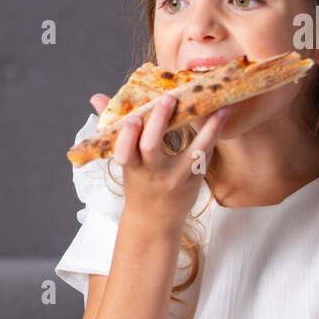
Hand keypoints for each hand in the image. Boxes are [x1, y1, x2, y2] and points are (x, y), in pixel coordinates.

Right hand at [89, 90, 230, 227]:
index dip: (127, 136)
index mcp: (132, 167)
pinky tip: (221, 115)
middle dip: (158, 122)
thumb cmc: (138, 184)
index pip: (123, 152)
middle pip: (151, 146)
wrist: (155, 221)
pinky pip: (206, 155)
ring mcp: (176, 176)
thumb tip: (96, 97)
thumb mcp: (125, 161)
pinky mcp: (195, 179)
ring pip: (192, 152)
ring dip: (207, 129)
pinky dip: (214, 134)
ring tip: (216, 107)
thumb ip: (115, 128)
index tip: (131, 118)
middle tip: (167, 98)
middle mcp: (153, 172)